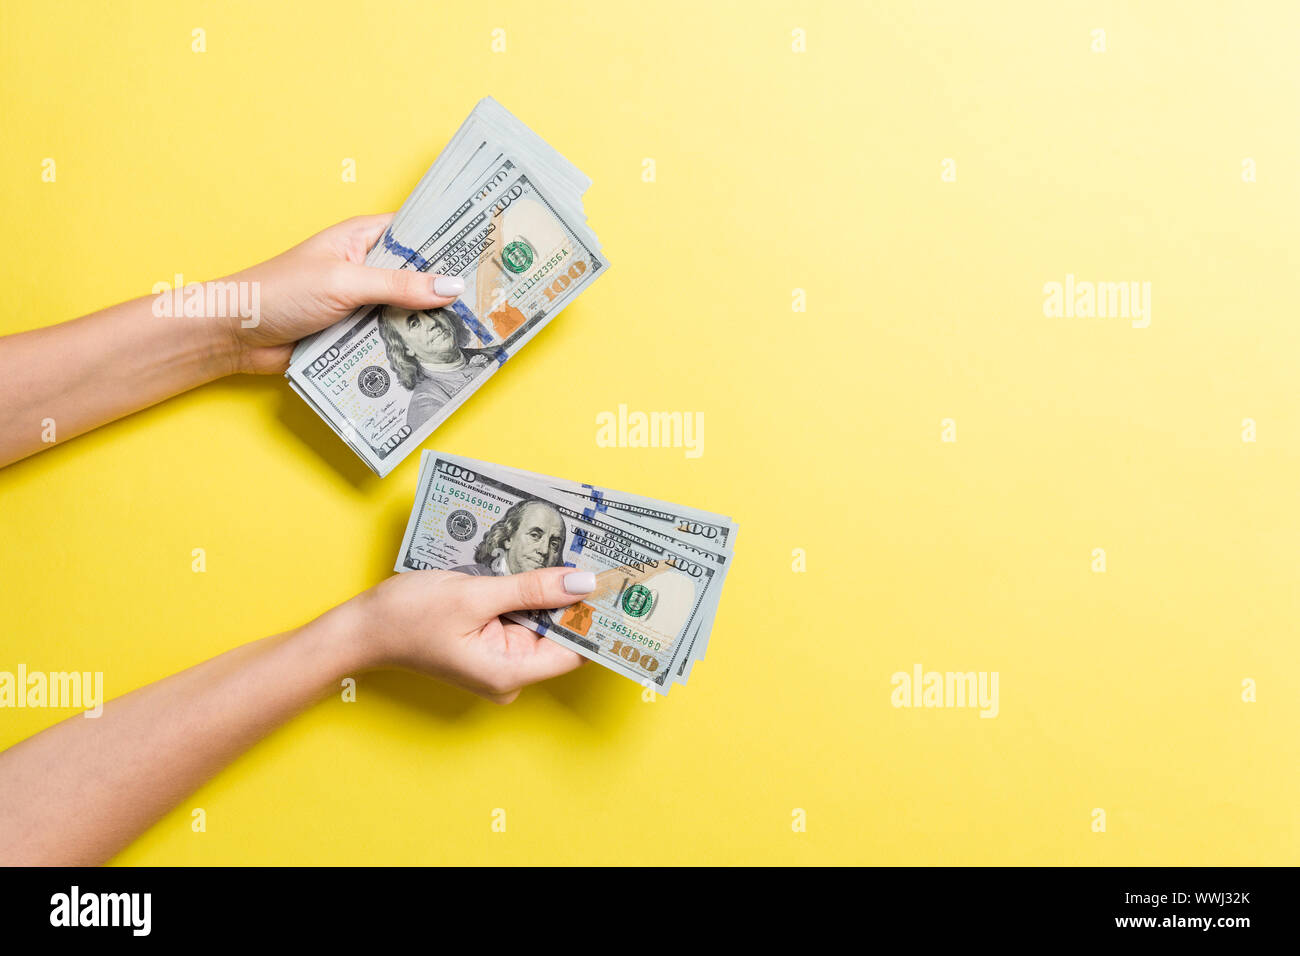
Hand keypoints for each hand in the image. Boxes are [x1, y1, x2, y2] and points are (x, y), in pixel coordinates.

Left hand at [221, 214, 464, 374]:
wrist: (234, 334)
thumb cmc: (278, 292)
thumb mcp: (345, 282)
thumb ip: (399, 286)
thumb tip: (451, 287)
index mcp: (362, 239)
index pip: (417, 233)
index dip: (450, 242)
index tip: (488, 253)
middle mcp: (365, 268)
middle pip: (417, 278)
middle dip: (446, 291)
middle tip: (490, 302)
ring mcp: (360, 303)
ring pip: (406, 313)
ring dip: (426, 325)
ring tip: (472, 334)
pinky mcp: (353, 335)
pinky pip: (388, 341)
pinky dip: (406, 349)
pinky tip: (434, 359)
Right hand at [344, 567, 595, 702]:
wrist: (360, 627)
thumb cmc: (407, 616)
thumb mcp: (474, 594)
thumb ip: (531, 588)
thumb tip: (583, 582)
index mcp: (510, 672)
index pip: (576, 649)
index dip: (598, 617)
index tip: (621, 587)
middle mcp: (510, 674)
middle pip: (559, 633)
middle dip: (575, 596)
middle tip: (603, 556)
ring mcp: (498, 660)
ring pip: (540, 622)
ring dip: (549, 590)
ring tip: (573, 552)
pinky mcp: (487, 644)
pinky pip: (519, 618)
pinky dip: (527, 593)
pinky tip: (535, 565)